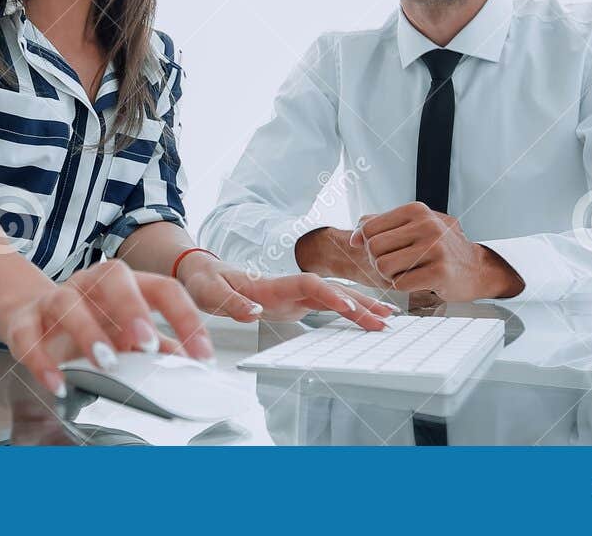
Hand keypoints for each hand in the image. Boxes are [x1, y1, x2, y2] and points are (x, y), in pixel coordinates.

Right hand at [3, 260, 211, 397]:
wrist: (32, 317)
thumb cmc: (90, 324)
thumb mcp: (126, 335)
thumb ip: (158, 348)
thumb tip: (190, 365)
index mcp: (126, 285)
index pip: (163, 288)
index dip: (185, 318)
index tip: (202, 355)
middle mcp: (91, 284)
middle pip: (114, 276)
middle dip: (133, 307)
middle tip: (148, 341)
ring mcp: (56, 298)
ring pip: (68, 303)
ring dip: (88, 332)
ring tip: (105, 363)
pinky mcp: (24, 321)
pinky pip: (28, 335)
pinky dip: (41, 361)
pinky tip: (57, 383)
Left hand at [177, 255, 391, 329]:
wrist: (203, 272)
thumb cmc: (206, 281)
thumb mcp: (209, 292)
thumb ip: (232, 303)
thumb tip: (253, 311)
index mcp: (271, 284)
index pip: (308, 285)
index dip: (329, 294)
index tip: (349, 307)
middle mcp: (288, 286)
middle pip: (330, 290)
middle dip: (359, 303)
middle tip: (384, 319)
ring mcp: (295, 294)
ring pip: (334, 296)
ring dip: (361, 306)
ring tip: (388, 318)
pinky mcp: (296, 302)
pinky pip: (328, 305)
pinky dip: (348, 310)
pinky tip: (366, 318)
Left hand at [354, 202, 524, 300]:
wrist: (477, 268)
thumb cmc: (438, 247)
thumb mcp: (412, 226)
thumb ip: (380, 226)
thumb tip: (353, 239)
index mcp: (416, 209)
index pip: (368, 228)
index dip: (369, 244)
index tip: (385, 251)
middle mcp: (426, 224)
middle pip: (373, 248)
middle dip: (378, 261)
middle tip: (396, 266)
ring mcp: (435, 247)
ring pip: (384, 267)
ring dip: (391, 276)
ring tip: (408, 272)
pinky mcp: (440, 272)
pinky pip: (399, 284)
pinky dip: (403, 287)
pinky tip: (419, 281)